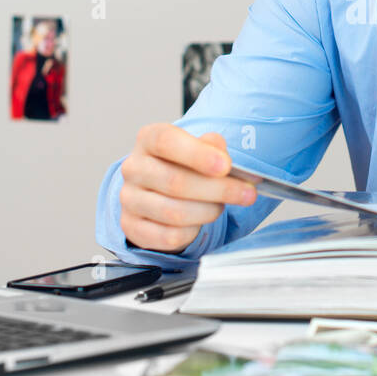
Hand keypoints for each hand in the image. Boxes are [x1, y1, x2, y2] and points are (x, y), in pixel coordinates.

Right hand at [118, 125, 256, 252]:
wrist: (158, 190)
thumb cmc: (182, 165)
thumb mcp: (199, 147)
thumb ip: (213, 147)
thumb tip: (224, 158)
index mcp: (148, 139)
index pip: (166, 142)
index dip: (198, 154)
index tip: (225, 166)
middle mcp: (134, 168)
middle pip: (175, 182)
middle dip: (218, 190)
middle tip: (247, 194)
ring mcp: (129, 199)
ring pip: (173, 212)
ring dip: (208, 212)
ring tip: (221, 207)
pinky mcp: (132, 227)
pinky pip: (168, 236)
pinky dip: (192, 232)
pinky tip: (198, 222)